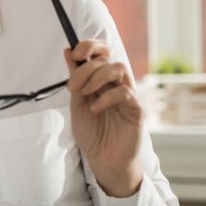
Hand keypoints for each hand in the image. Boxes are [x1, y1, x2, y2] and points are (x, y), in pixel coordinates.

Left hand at [64, 40, 143, 196]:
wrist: (103, 160)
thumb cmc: (92, 132)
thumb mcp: (77, 103)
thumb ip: (75, 79)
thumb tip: (68, 52)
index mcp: (101, 80)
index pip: (101, 52)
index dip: (89, 46)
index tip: (74, 53)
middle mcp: (116, 84)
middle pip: (107, 59)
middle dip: (86, 68)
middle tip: (72, 86)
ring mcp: (127, 95)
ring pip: (119, 68)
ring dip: (97, 76)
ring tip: (84, 93)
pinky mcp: (136, 109)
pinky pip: (125, 93)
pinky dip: (107, 97)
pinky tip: (95, 109)